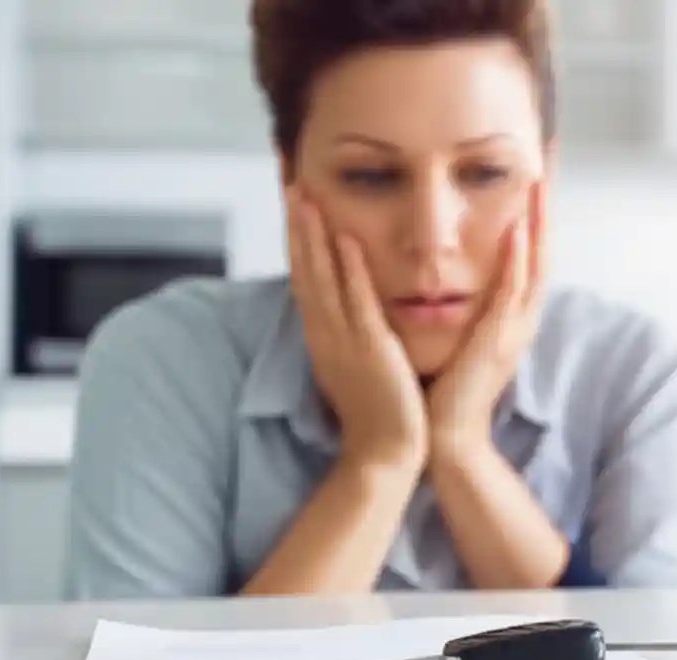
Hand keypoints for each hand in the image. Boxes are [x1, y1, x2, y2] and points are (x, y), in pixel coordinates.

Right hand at [285, 187, 427, 471]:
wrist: (385, 454)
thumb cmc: (378, 414)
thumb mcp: (356, 366)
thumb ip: (352, 337)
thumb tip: (351, 312)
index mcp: (323, 339)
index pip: (305, 281)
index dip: (298, 244)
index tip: (295, 209)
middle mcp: (325, 336)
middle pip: (305, 272)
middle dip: (297, 229)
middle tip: (291, 188)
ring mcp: (344, 342)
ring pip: (323, 280)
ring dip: (314, 238)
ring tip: (307, 198)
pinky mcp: (370, 350)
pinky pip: (357, 302)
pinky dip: (350, 270)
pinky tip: (346, 239)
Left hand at [426, 182, 546, 460]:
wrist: (443, 437)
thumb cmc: (445, 388)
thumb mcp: (459, 336)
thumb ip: (463, 306)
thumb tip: (443, 273)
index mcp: (509, 316)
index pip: (528, 254)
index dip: (534, 215)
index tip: (535, 174)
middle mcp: (519, 319)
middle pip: (541, 251)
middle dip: (546, 208)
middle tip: (550, 161)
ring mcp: (512, 330)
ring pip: (533, 266)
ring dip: (538, 223)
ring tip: (540, 181)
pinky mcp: (497, 342)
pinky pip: (512, 294)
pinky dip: (517, 261)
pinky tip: (517, 229)